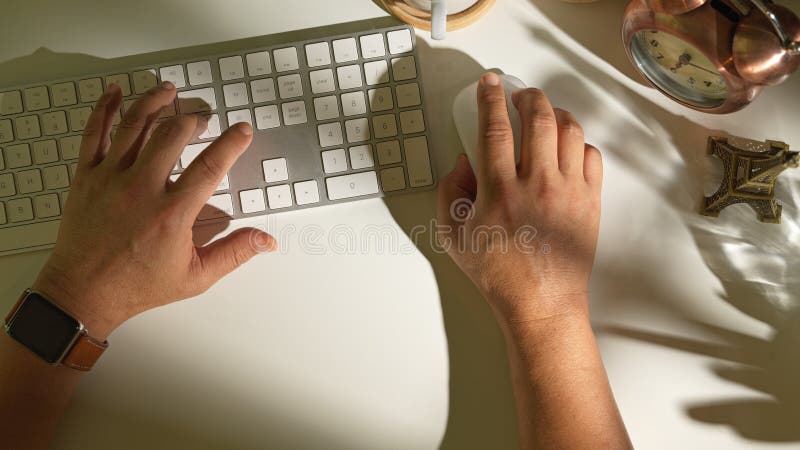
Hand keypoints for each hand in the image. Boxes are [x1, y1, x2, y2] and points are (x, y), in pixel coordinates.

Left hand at [32, 82, 276, 338]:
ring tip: (170, 90)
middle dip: (193, 118)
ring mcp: (111, 179)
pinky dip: (104, 108)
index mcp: (172, 213)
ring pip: (134, 125)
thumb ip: (234, 252)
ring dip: (155, 101)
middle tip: (204, 115)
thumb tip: (266, 240)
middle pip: (172, 135)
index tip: (242, 130)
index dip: (231, 143)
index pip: (211, 166)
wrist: (83, 292)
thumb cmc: (138, 285)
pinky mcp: (86, 177)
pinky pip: (94, 133)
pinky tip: (115, 92)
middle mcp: (141, 189)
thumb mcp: (196, 276)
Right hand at [437, 73, 602, 326]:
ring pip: (569, 131)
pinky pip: (592, 155)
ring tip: (545, 115)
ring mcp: (569, 192)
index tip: (490, 82)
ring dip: (556, 113)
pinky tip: (567, 149)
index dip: (491, 98)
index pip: (495, 129)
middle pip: (539, 118)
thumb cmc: (498, 273)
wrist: (541, 303)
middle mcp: (537, 185)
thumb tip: (462, 162)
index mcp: (500, 192)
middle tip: (520, 95)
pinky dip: (579, 143)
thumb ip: (450, 193)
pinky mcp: (590, 201)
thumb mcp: (454, 236)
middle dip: (529, 96)